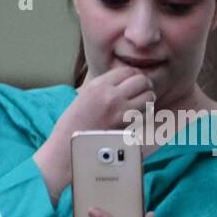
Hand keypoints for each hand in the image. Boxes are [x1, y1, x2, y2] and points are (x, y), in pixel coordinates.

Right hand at [33, 66, 155, 205]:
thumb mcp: (85, 96)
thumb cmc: (73, 123)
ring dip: (148, 99)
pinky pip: (145, 114)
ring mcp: (121, 111)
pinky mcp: (127, 126)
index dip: (134, 75)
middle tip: (143, 91)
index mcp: (99, 85)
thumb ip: (104, 86)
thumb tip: (123, 81)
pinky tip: (138, 116)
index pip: (127, 71)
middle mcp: (111, 95)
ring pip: (148, 96)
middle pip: (141, 81)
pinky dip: (145, 114)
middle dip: (145, 85)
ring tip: (142, 103)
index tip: (134, 81)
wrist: (68, 146)